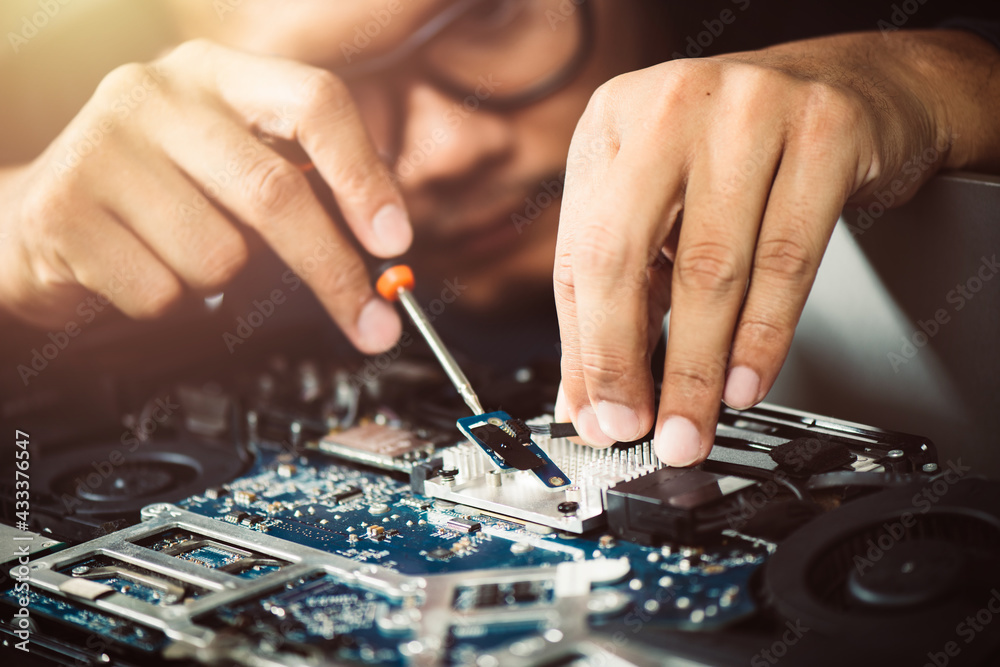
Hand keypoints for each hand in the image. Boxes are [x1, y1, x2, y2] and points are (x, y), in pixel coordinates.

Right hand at [0, 39, 409, 353]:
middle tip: (373, 322)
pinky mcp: (64, 210)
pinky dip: (169, 306)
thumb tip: (382, 246)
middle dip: (333, 270)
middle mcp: (157, 93)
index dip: (364, 177)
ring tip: (179, 256)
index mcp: (217, 75)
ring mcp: (103, 145)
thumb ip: (298, 184)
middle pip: (276, 190)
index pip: (315, 101)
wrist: (40, 222)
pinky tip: (139, 271)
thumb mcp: (230, 168)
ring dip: (220, 283)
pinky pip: (163, 292)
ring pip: (220, 255)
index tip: (394, 242)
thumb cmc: (157, 200)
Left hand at [554, 30, 999, 464]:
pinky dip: (762, 335)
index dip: (583, 347)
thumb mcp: (662, 209)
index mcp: (612, 122)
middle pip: (622, 254)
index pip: (579, 254)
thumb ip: (621, 295)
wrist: (850, 87)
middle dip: (623, 360)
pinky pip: (788, 258)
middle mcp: (670, 106)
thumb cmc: (737, 155)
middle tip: (636, 430)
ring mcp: (750, 110)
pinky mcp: (825, 132)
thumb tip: (590, 397)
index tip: (596, 414)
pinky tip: (745, 381)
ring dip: (696, 367)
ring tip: (690, 424)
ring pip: (710, 267)